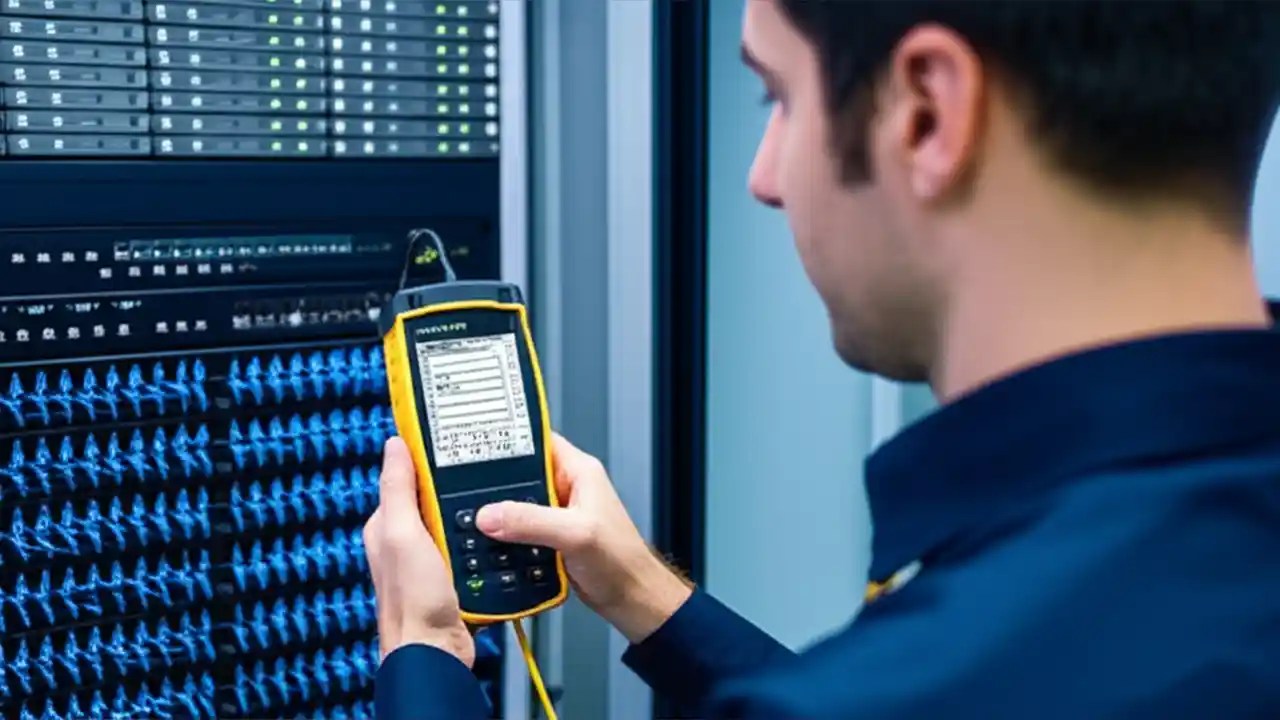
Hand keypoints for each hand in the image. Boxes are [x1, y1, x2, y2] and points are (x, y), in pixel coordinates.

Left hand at [364, 437, 475, 666]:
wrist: (436, 653)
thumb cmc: (414, 600)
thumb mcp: (402, 534)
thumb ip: (397, 489)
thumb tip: (394, 444)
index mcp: (386, 527)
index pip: (407, 479)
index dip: (429, 462)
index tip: (455, 445)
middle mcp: (405, 542)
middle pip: (436, 501)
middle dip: (458, 492)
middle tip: (485, 477)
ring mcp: (429, 562)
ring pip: (457, 525)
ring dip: (474, 519)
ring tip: (494, 506)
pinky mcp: (452, 579)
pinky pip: (472, 550)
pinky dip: (483, 545)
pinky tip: (497, 539)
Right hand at [475, 433, 692, 642]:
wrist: (632, 601)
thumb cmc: (621, 561)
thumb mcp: (575, 534)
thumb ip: (532, 521)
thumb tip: (488, 515)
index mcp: (579, 471)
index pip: (538, 441)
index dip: (508, 441)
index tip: (476, 444)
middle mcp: (567, 488)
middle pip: (521, 475)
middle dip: (494, 483)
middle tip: (460, 486)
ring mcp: (557, 515)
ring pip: (517, 505)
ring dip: (497, 514)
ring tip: (465, 515)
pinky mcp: (550, 539)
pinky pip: (519, 531)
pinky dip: (504, 537)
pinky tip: (485, 543)